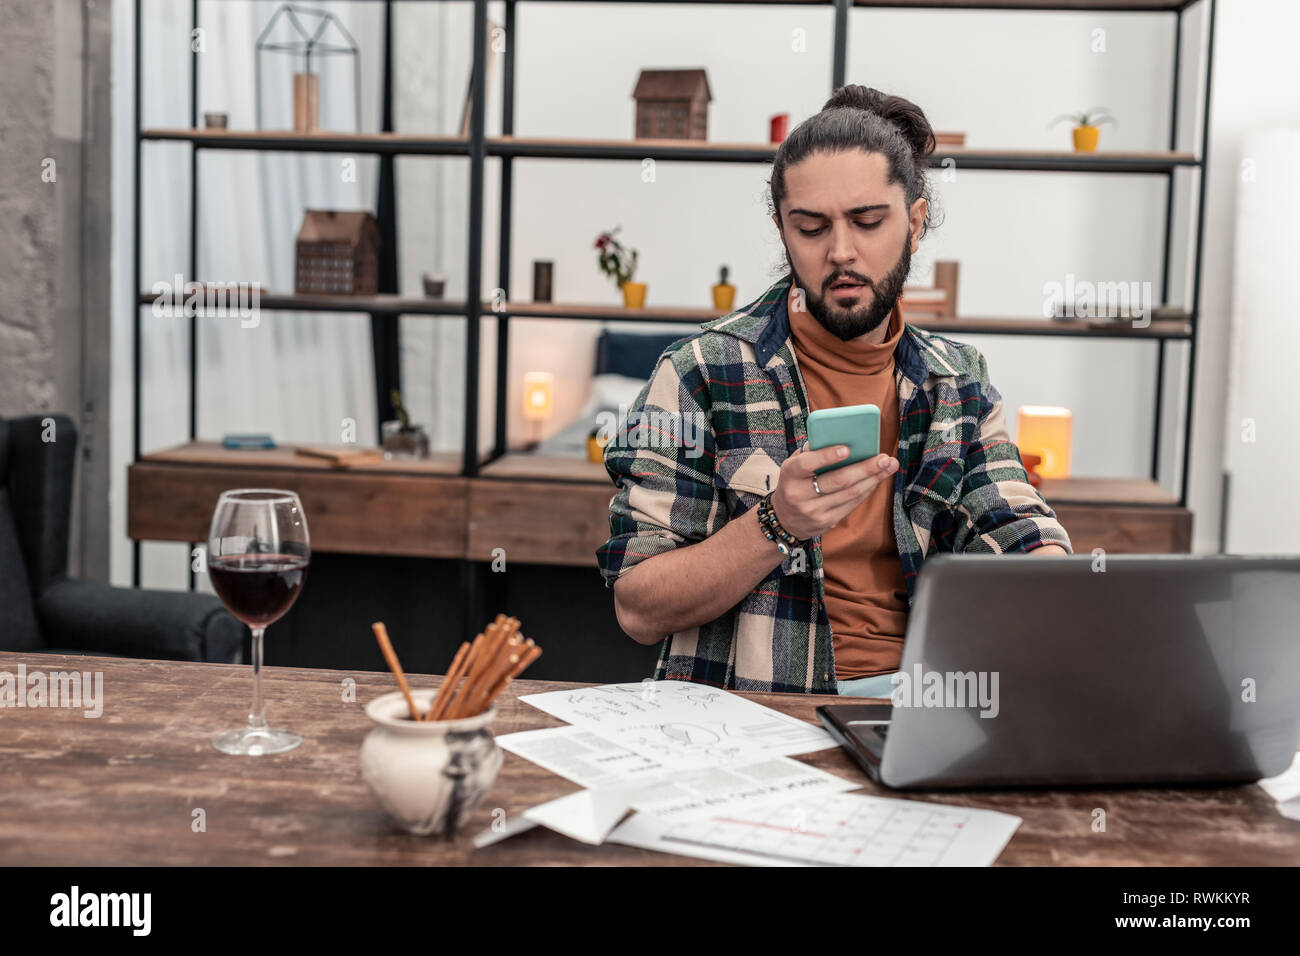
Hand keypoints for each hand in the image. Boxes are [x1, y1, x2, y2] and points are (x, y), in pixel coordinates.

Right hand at [770, 443, 898, 540]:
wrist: (784, 519)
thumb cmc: (795, 482)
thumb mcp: (794, 466)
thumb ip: (812, 452)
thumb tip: (841, 436)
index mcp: (790, 475)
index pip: (807, 464)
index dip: (827, 456)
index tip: (847, 449)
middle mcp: (799, 495)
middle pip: (838, 481)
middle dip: (865, 468)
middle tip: (884, 458)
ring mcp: (814, 511)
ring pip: (850, 493)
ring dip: (873, 479)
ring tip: (889, 466)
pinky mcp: (826, 522)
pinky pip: (852, 504)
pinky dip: (867, 489)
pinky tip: (877, 479)